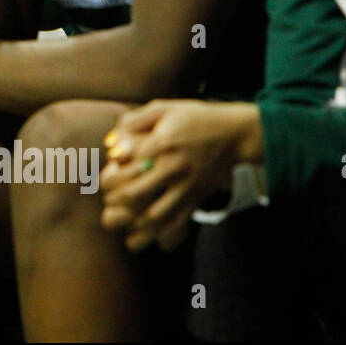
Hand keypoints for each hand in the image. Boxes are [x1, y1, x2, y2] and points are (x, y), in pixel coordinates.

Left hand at [99, 100, 261, 252]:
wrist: (235, 133)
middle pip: (133, 193)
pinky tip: (153, 235)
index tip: (111, 171)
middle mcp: (171, 166)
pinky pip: (179, 222)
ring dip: (135, 223)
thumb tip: (110, 143)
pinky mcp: (197, 196)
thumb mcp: (162, 108)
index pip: (124, 162)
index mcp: (159, 142)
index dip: (111, 170)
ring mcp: (185, 184)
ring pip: (154, 216)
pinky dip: (163, 234)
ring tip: (126, 221)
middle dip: (115, 200)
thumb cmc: (193, 118)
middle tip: (112, 200)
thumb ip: (132, 122)